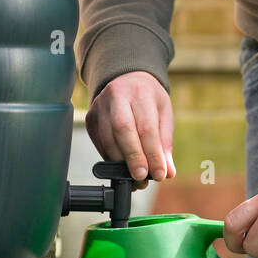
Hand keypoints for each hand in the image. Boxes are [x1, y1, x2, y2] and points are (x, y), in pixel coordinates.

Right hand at [85, 71, 176, 188]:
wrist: (126, 79)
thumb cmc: (148, 98)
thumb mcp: (163, 113)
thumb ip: (165, 143)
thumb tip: (167, 171)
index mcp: (139, 92)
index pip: (146, 127)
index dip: (152, 154)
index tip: (159, 174)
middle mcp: (116, 96)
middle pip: (122, 131)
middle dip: (134, 158)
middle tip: (143, 178)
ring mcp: (99, 107)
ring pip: (108, 140)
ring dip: (121, 164)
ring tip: (135, 178)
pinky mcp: (90, 119)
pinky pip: (100, 144)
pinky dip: (112, 159)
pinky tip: (123, 167)